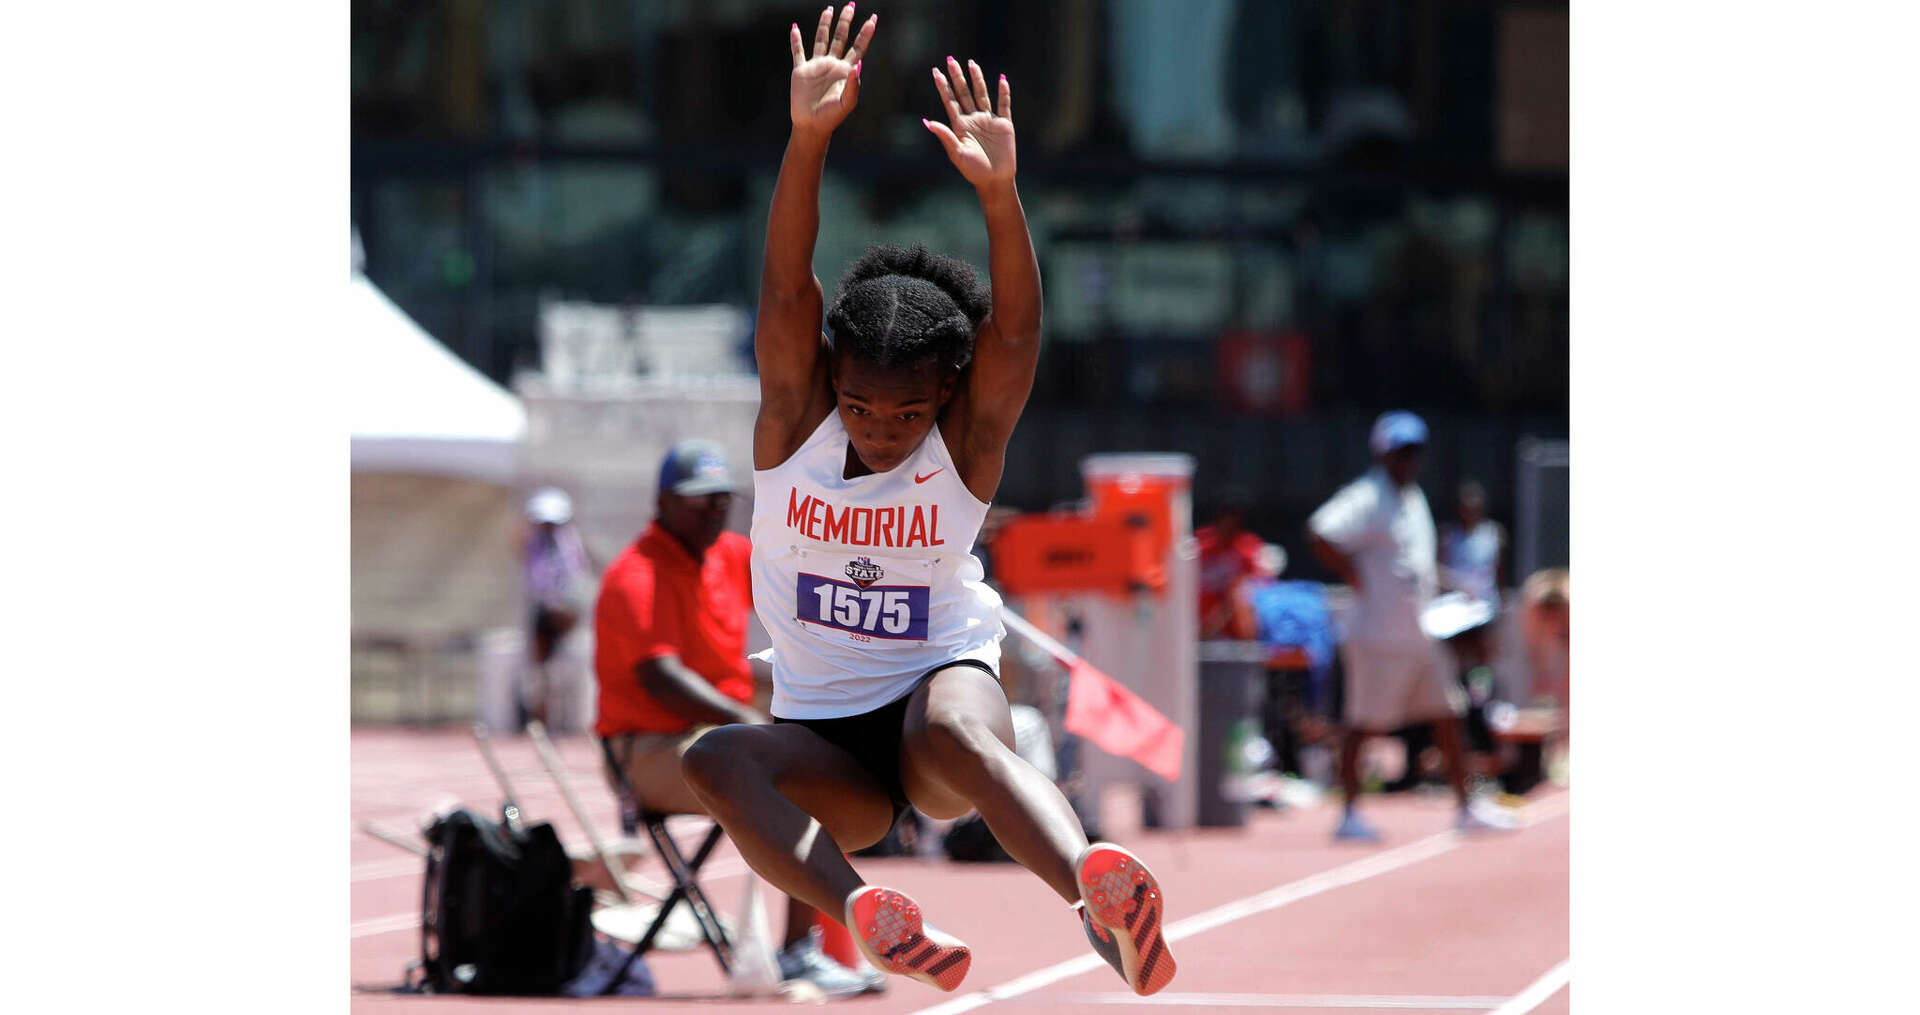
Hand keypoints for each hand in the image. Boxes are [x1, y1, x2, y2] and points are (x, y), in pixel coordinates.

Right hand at [789, 4, 875, 134]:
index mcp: (845, 71)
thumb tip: (858, 64)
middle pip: (841, 37)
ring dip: (824, 24)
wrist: (811, 126)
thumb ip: (853, 86)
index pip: (858, 47)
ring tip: (829, 9)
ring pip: (821, 39)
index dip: (865, 33)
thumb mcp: (846, 103)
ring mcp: (817, 66)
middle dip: (846, 21)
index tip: (873, 19)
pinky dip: (795, 40)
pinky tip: (794, 28)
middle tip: (850, 5)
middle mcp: (832, 65)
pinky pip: (798, 52)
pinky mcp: (801, 71)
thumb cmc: (831, 118)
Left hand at [925, 56, 1015, 185]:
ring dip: (977, 79)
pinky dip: (1004, 92)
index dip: (943, 86)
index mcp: (960, 126)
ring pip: (981, 94)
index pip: (949, 101)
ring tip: (971, 63)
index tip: (935, 71)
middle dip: (957, 77)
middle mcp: (973, 120)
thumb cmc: (974, 171)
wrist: (995, 180)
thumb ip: (945, 136)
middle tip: (950, 59)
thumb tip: (927, 122)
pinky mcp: (1004, 125)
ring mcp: (988, 121)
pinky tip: (1002, 79)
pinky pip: (1004, 105)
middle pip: (964, 93)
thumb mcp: (957, 153)